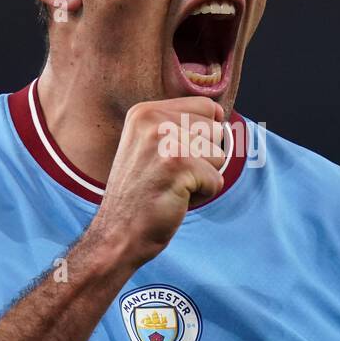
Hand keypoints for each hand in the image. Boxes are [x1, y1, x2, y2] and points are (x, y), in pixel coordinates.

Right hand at [89, 97, 225, 267]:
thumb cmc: (142, 194)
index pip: (208, 108)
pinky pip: (216, 180)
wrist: (117, 232)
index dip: (203, 137)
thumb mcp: (151, 146)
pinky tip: (174, 198)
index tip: (174, 157)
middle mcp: (153, 119)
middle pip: (217, 131)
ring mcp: (165, 140)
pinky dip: (202, 195)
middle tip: (170, 176)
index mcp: (145, 111)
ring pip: (219, 155)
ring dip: (202, 177)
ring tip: (171, 186)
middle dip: (204, 159)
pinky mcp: (177, 164)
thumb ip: (180, 127)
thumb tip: (222, 117)